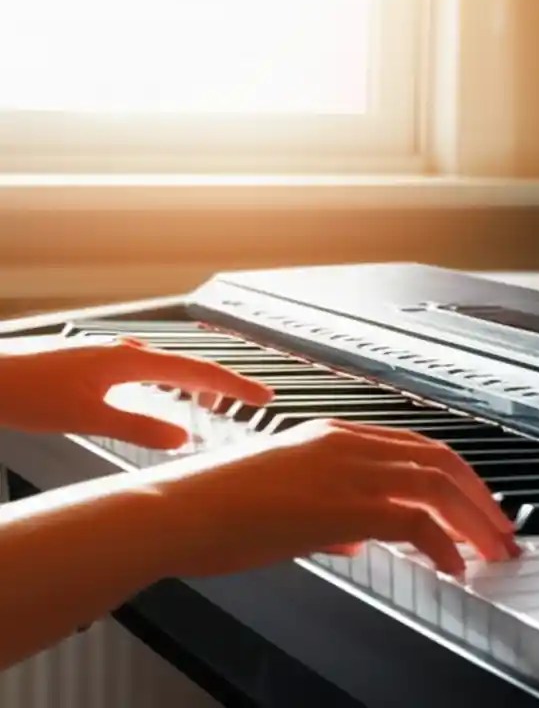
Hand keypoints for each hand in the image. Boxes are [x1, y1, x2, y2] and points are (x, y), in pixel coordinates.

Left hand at [0, 335, 272, 448]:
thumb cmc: (25, 392)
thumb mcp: (86, 416)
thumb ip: (138, 426)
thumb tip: (183, 436)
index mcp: (129, 360)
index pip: (197, 371)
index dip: (234, 386)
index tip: (264, 397)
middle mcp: (122, 351)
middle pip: (186, 364)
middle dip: (221, 383)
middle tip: (249, 401)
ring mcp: (106, 354)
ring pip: (164, 366)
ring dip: (193, 382)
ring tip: (209, 402)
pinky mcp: (90, 362)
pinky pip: (144, 369)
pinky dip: (164, 382)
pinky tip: (154, 393)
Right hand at [144, 419, 519, 578]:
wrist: (174, 511)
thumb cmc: (212, 512)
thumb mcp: (283, 505)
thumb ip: (329, 516)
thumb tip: (359, 537)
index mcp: (333, 436)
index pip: (418, 447)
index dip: (457, 477)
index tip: (477, 505)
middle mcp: (348, 444)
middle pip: (442, 461)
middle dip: (482, 498)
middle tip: (503, 530)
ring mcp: (347, 470)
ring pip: (440, 484)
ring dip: (475, 520)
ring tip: (493, 551)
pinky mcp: (343, 503)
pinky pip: (416, 519)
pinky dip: (443, 544)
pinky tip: (452, 566)